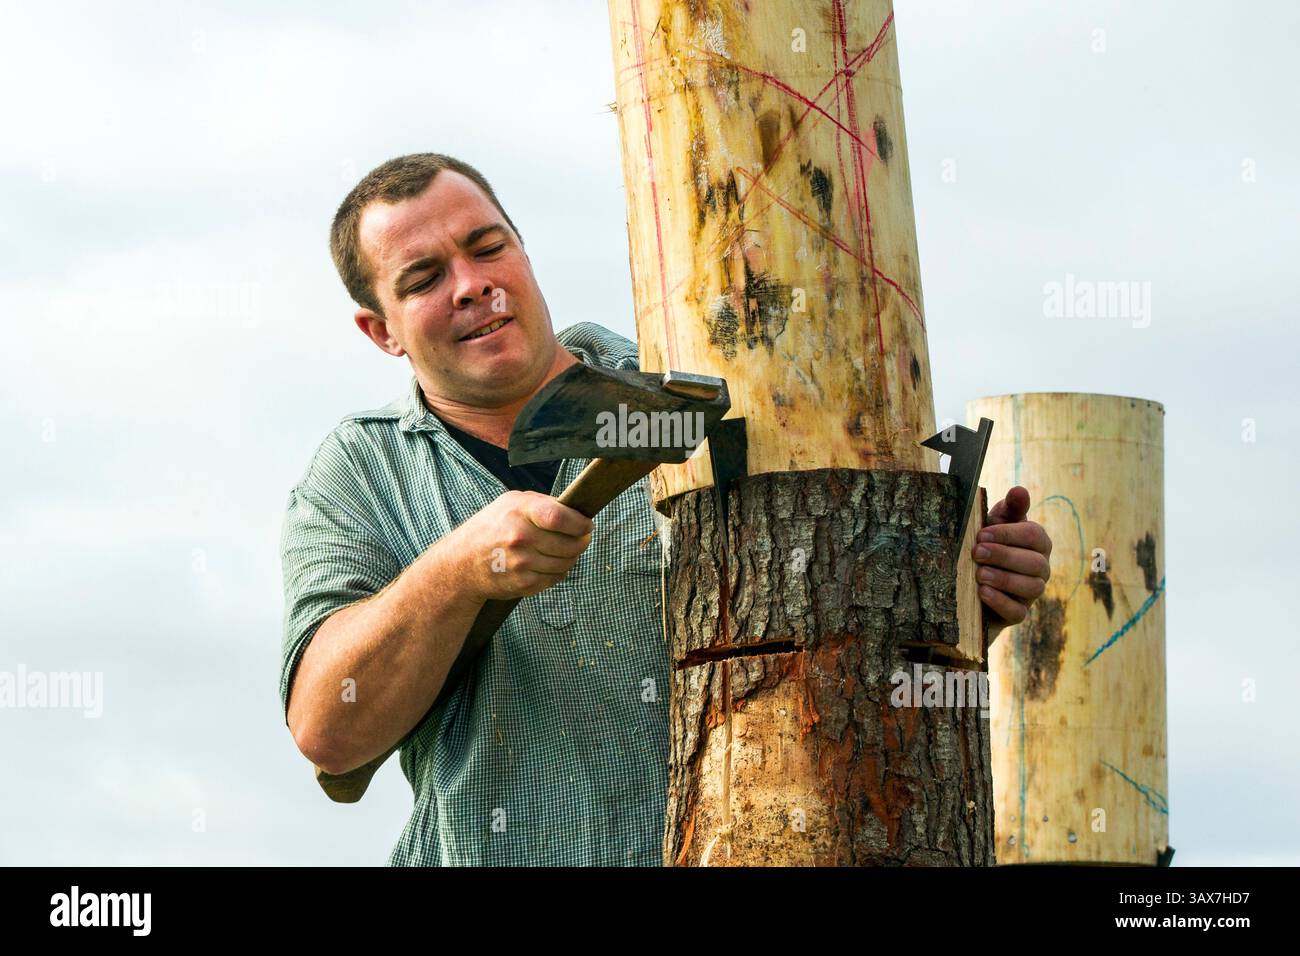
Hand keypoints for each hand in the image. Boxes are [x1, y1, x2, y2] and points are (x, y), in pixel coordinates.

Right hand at [455, 491, 592, 600]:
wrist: (462, 563)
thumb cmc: (491, 528)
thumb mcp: (511, 503)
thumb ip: (543, 504)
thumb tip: (576, 512)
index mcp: (519, 512)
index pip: (560, 518)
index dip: (580, 523)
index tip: (587, 524)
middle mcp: (520, 538)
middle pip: (569, 543)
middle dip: (582, 540)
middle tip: (582, 537)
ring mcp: (522, 564)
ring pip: (567, 563)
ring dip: (572, 556)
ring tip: (566, 549)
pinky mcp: (524, 584)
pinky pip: (556, 578)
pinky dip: (559, 570)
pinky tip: (550, 562)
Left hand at [973, 486, 1051, 640]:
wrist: (973, 580)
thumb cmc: (989, 544)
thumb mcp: (995, 523)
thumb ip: (1010, 508)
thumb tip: (1019, 489)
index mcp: (1038, 542)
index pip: (1033, 535)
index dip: (1007, 534)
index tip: (981, 534)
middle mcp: (1041, 567)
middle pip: (1034, 562)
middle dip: (1004, 556)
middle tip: (976, 552)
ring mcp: (1032, 592)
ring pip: (1031, 587)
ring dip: (1004, 579)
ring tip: (980, 574)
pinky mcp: (1018, 613)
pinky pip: (1018, 612)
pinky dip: (1001, 602)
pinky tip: (983, 592)